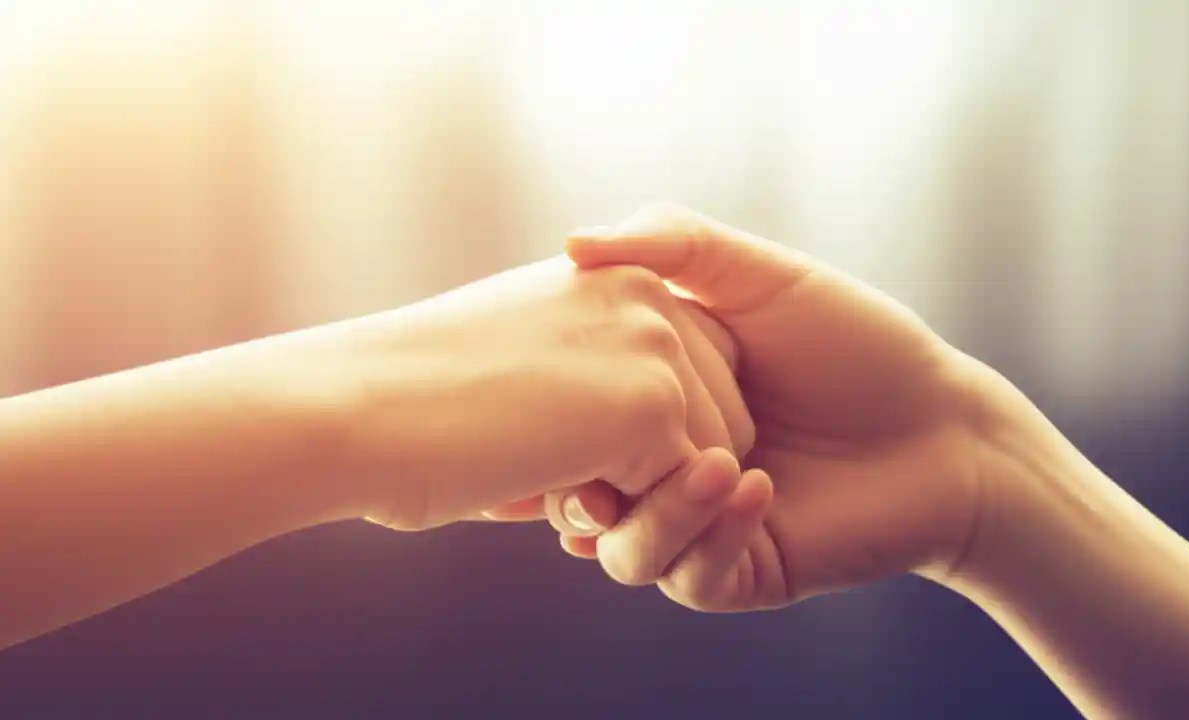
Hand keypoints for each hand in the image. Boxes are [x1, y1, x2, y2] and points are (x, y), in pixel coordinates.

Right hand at [323, 256, 751, 530]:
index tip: (553, 436)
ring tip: (539, 464)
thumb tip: (620, 468)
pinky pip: (678, 494)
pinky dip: (618, 513)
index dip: (640, 437)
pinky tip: (540, 478)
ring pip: (708, 463)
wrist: (353, 408)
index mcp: (616, 276)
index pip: (694, 380)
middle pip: (720, 420)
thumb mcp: (520, 365)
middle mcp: (647, 293)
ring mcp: (654, 344)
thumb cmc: (416, 402)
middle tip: (542, 457)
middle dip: (650, 468)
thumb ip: (589, 386)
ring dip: (637, 494)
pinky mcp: (651, 404)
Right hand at [556, 204, 993, 610]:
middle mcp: (665, 467)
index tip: (529, 394)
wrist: (944, 424)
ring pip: (628, 551)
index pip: (570, 419)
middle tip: (598, 458)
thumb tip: (571, 243)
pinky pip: (692, 577)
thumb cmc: (854, 341)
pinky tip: (756, 488)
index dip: (545, 414)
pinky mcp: (743, 572)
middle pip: (579, 497)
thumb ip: (672, 243)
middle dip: (578, 484)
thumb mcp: (757, 274)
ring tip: (713, 464)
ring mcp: (700, 525)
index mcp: (653, 400)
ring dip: (657, 513)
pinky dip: (712, 534)